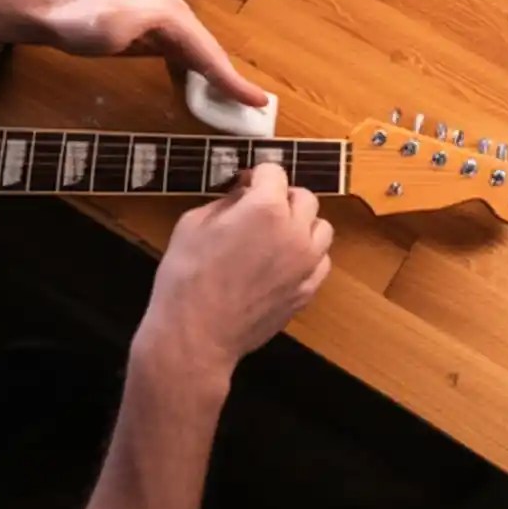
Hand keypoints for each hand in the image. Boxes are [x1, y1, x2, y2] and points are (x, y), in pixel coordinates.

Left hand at [42, 0, 267, 106]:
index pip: (211, 54)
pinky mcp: (156, 38)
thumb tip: (182, 38)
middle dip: (234, 82)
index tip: (258, 102)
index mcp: (176, 17)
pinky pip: (188, 60)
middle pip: (213, 55)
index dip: (235, 81)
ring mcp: (168, 28)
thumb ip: (150, 29)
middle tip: (256, 110)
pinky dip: (201, 76)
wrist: (54, 14)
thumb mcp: (116, 24)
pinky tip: (205, 91)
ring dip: (220, 80)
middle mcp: (179, 19)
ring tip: (239, 104)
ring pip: (203, 58)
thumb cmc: (83, 21)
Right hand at [136, 164, 332, 376]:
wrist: (196, 336)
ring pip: (321, 228)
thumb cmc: (186, 278)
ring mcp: (306, 264)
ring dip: (302, 224)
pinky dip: (308, 255)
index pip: (274, 171)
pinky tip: (285, 262)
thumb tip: (242, 195)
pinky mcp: (308, 291)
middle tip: (260, 207)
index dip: (257, 175)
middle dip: (283, 196)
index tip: (245, 183)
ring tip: (277, 234)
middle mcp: (295, 231)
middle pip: (305, 197)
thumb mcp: (193, 224)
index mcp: (266, 208)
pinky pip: (321, 261)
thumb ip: (226, 202)